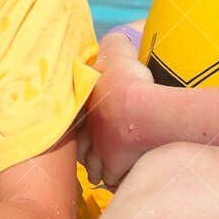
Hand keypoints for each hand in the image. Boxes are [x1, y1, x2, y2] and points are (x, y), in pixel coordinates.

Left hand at [74, 31, 158, 187]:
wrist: (143, 112)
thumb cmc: (127, 81)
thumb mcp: (119, 51)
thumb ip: (114, 44)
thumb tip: (117, 37)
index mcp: (86, 106)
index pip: (76, 119)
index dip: (80, 124)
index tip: (86, 127)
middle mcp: (88, 132)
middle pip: (81, 147)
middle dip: (86, 151)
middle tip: (92, 152)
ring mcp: (99, 153)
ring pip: (93, 167)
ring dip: (99, 168)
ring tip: (104, 170)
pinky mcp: (114, 169)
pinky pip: (113, 181)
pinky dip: (117, 181)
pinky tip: (120, 182)